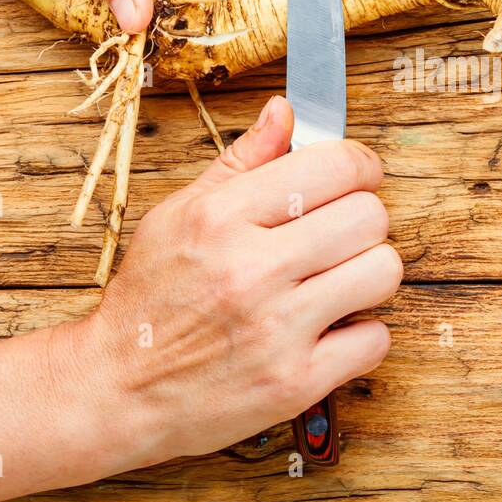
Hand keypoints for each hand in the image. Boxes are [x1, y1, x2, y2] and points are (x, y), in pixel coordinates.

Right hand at [78, 97, 401, 462]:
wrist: (117, 391)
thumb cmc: (151, 300)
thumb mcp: (178, 215)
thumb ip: (241, 161)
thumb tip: (285, 111)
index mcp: (222, 217)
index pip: (336, 165)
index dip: (361, 167)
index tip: (356, 179)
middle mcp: (252, 268)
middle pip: (370, 216)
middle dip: (363, 221)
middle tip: (339, 237)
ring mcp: (277, 328)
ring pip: (383, 271)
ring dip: (369, 275)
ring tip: (337, 282)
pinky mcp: (295, 382)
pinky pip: (376, 339)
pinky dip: (361, 335)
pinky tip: (329, 330)